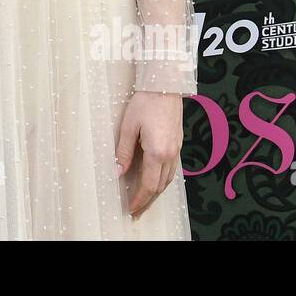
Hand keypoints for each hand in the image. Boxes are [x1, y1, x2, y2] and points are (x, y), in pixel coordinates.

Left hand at [115, 90, 183, 218]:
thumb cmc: (145, 102)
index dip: (140, 199)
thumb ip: (123, 151)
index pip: (148, 185)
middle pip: (160, 186)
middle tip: (137, 210)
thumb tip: (118, 171)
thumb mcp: (129, 127)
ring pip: (168, 179)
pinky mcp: (178, 142)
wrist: (165, 85)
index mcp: (157, 152)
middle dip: (148, 200)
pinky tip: (156, 180)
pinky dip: (163, 179)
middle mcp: (170, 154)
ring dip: (157, 192)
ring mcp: (176, 149)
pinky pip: (172, 168)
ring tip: (145, 199)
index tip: (132, 208)